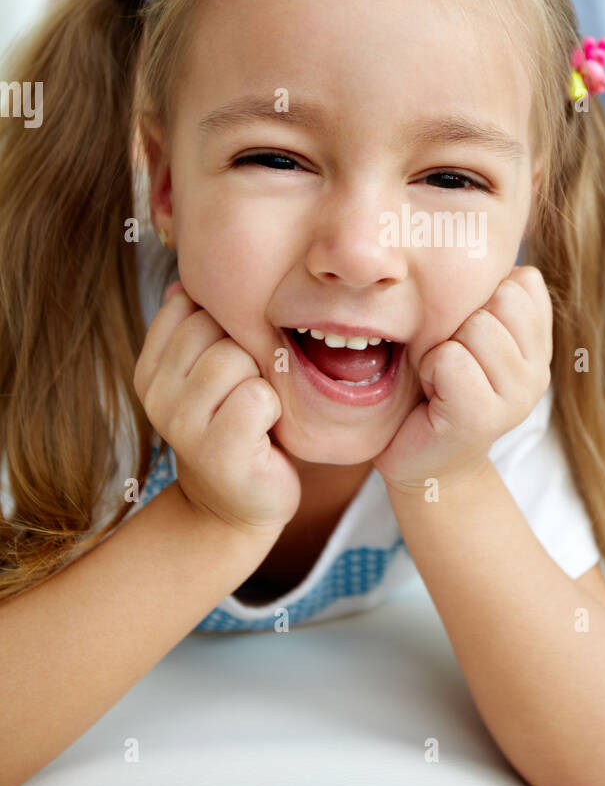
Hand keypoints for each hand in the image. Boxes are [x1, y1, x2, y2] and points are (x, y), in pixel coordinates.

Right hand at [134, 282, 300, 537]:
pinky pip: (257, 397)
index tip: (232, 361)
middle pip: (215, 326)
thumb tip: (184, 280)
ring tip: (255, 412)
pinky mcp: (216, 451)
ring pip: (235, 358)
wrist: (236, 505)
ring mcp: (181, 424)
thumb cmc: (236, 426)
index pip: (189, 304)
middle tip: (247, 393)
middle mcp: (155, 393)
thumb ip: (196, 328)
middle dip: (246, 352)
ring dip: (261, 382)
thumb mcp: (210, 372)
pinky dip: (273, 410)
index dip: (226, 325)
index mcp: (150, 367)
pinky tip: (264, 433)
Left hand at [373, 266, 552, 493]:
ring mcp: (517, 398)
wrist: (423, 459)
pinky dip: (431, 373)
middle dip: (459, 322)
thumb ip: (486, 293)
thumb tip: (484, 232)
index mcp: (538, 341)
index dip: (480, 299)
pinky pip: (451, 361)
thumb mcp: (465, 329)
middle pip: (501, 300)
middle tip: (449, 361)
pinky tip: (434, 397)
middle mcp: (539, 370)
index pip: (523, 281)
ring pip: (477, 328)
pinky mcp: (483, 419)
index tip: (464, 335)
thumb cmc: (436, 384)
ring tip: (440, 379)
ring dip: (441, 350)